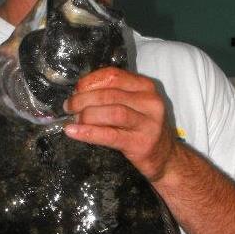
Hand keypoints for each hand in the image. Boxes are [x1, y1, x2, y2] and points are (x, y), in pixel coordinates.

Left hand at [63, 67, 178, 181]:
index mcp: (146, 86)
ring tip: (73, 120)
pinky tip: (73, 132)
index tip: (76, 90)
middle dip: (83, 99)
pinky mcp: (141, 143)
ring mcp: (148, 123)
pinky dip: (88, 132)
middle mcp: (150, 101)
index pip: (113, 75)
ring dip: (86, 114)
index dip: (89, 81)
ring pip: (112, 112)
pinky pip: (110, 135)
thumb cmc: (142, 129)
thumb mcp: (134, 106)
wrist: (165, 157)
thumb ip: (113, 96)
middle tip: (69, 107)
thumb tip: (79, 94)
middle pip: (110, 94)